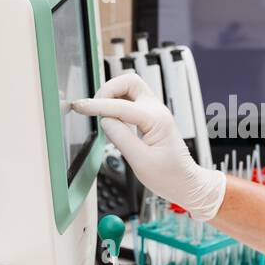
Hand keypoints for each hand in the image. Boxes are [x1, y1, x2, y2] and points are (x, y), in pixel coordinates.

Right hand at [72, 73, 225, 219]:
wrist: (185, 182)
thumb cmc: (169, 176)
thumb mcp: (141, 162)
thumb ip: (121, 138)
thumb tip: (105, 121)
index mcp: (156, 120)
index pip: (121, 107)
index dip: (97, 106)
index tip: (79, 106)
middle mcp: (157, 111)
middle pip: (129, 82)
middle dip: (108, 90)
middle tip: (95, 108)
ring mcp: (155, 112)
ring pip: (130, 88)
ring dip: (112, 96)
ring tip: (101, 115)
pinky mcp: (150, 117)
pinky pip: (131, 100)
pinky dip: (117, 104)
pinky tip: (111, 121)